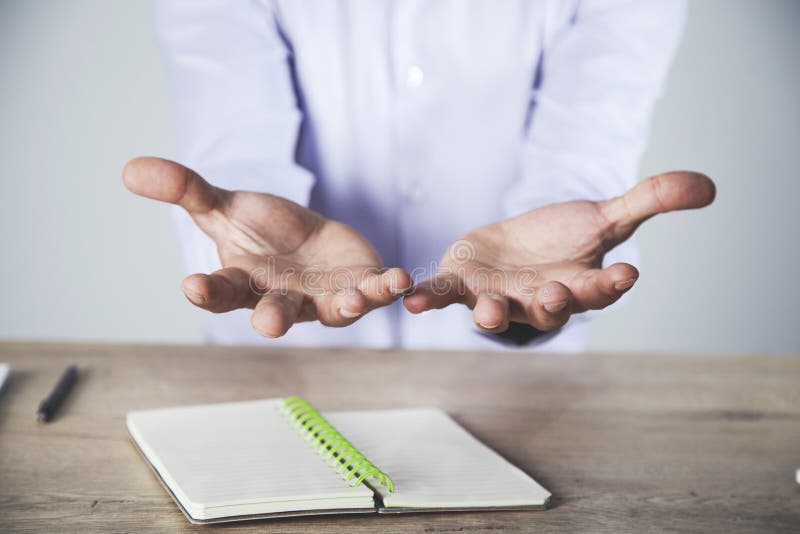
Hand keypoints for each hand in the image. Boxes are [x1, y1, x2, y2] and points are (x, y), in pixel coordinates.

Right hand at [124, 157, 411, 336]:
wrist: (310, 237)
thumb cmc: (264, 231)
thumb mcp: (225, 205)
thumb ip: (185, 190)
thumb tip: (129, 168)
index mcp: (245, 283)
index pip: (221, 293)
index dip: (208, 293)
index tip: (192, 287)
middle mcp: (283, 299)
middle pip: (274, 313)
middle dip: (271, 318)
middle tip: (266, 322)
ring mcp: (324, 300)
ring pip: (332, 312)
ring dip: (343, 308)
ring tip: (352, 301)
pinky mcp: (360, 288)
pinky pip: (375, 293)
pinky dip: (386, 288)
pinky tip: (400, 278)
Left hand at [403, 171, 715, 332]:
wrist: (514, 245)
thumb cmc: (562, 237)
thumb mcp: (606, 216)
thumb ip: (649, 201)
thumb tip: (708, 185)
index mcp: (579, 284)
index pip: (602, 287)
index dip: (613, 283)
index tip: (626, 272)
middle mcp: (538, 300)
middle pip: (550, 306)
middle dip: (555, 301)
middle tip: (559, 290)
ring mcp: (498, 297)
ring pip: (497, 311)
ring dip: (491, 313)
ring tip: (486, 312)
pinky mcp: (462, 287)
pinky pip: (446, 298)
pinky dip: (429, 300)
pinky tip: (411, 303)